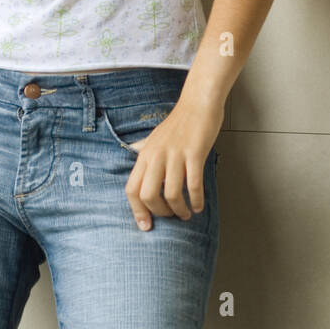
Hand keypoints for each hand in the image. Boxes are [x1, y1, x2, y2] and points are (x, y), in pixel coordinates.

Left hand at [124, 95, 223, 230]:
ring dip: (179, 209)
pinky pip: (193, 184)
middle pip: (148, 195)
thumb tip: (130, 150)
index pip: (132, 189)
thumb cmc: (178, 121)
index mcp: (145, 154)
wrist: (198, 102)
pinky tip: (198, 205)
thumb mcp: (154, 135)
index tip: (146, 225)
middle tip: (170, 216)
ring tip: (185, 214)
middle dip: (159, 213)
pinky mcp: (194, 154)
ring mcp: (175, 155)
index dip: (136, 211)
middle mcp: (156, 156)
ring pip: (170, 193)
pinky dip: (196, 200)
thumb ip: (143, 147)